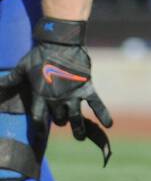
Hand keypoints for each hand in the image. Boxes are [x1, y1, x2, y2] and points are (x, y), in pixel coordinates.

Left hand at [0, 18, 111, 148]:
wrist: (62, 41)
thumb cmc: (40, 53)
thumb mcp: (23, 66)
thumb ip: (12, 79)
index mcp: (41, 95)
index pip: (38, 120)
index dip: (38, 131)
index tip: (38, 139)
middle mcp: (57, 99)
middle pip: (59, 119)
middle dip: (60, 122)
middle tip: (62, 121)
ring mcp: (73, 94)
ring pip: (76, 118)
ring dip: (78, 130)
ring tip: (79, 136)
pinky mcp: (86, 87)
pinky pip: (96, 104)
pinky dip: (103, 114)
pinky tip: (109, 124)